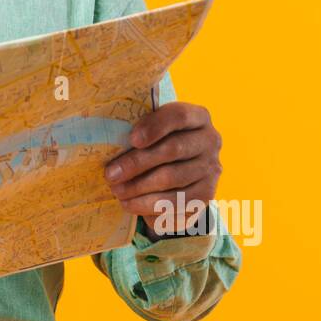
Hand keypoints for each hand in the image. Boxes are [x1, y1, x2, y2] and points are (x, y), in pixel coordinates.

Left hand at [103, 102, 221, 237]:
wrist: (178, 174)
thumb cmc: (157, 144)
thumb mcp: (152, 132)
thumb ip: (139, 132)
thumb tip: (109, 143)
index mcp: (197, 116)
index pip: (179, 116)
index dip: (154, 126)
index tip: (132, 139)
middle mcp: (210, 140)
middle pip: (172, 149)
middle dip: (136, 163)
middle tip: (111, 174)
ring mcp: (211, 168)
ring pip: (171, 178)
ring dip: (138, 187)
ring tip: (116, 190)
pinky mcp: (206, 194)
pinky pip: (175, 201)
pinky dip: (148, 204)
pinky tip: (129, 204)